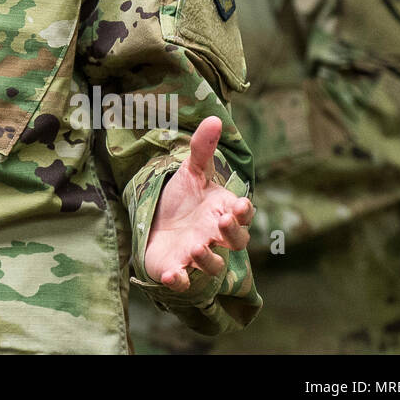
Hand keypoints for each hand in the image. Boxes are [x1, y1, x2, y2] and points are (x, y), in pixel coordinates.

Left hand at [143, 116, 252, 292]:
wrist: (156, 223)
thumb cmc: (181, 200)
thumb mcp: (190, 173)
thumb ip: (202, 150)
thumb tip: (214, 118)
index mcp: (222, 212)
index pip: (242, 215)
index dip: (243, 212)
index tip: (239, 205)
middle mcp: (215, 237)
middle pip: (235, 242)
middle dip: (231, 234)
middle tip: (221, 222)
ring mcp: (197, 255)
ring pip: (213, 264)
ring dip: (208, 258)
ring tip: (196, 245)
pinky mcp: (177, 269)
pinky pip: (184, 281)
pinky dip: (180, 281)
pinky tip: (173, 275)